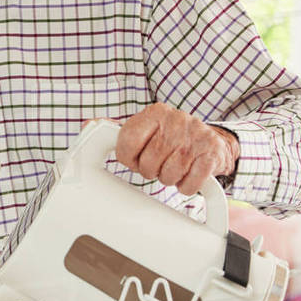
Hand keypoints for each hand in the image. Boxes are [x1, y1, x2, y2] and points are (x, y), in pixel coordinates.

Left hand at [113, 103, 239, 195]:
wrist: (211, 141)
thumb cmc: (171, 138)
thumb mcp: (145, 129)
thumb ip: (116, 130)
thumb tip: (89, 125)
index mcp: (155, 113)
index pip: (127, 142)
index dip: (129, 159)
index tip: (137, 159)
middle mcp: (176, 120)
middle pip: (147, 164)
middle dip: (151, 170)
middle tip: (160, 163)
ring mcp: (196, 137)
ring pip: (168, 176)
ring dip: (169, 179)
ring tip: (175, 167)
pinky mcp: (212, 154)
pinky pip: (189, 185)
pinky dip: (186, 187)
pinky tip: (188, 174)